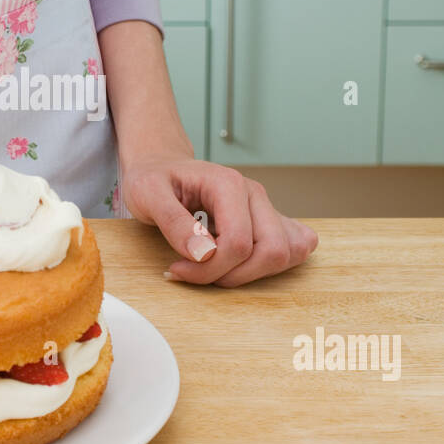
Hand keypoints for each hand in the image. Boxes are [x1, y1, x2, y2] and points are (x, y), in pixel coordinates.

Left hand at [122, 157, 318, 286]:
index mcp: (228, 184)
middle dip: (234, 276)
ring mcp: (266, 207)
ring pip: (288, 254)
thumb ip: (173, 222)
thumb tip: (204, 254)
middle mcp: (254, 194)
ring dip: (253, 274)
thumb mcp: (147, 194)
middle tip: (197, 272)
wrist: (162, 168)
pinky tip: (240, 264)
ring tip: (216, 268)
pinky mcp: (271, 220)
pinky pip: (296, 247)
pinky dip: (273, 265)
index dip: (209, 269)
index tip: (178, 269)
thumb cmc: (154, 179)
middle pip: (273, 251)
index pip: (239, 243)